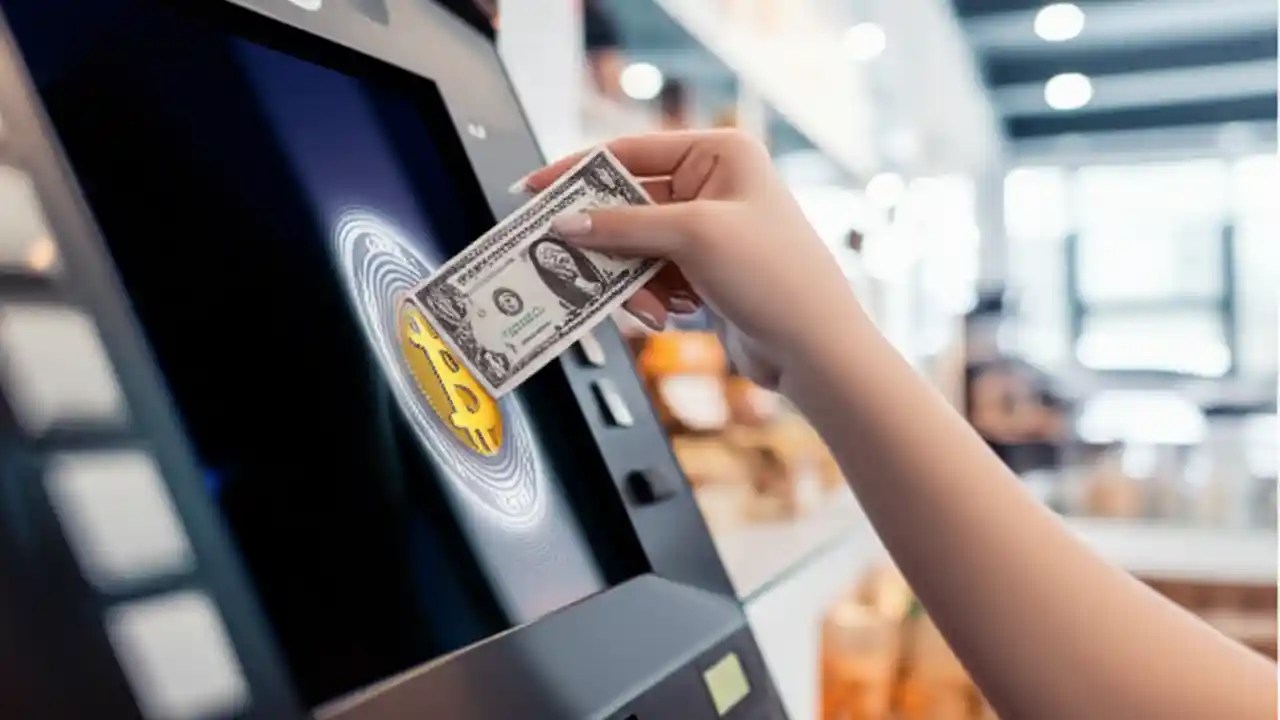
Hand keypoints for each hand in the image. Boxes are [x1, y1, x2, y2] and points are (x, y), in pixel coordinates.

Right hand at [522, 130, 864, 388]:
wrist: (815, 349)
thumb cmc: (774, 276)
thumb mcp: (694, 237)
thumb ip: (624, 227)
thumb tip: (567, 223)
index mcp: (721, 154)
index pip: (630, 152)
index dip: (578, 171)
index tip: (534, 190)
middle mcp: (714, 185)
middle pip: (628, 204)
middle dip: (607, 241)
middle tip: (565, 260)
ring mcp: (708, 231)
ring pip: (635, 247)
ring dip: (632, 279)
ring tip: (649, 307)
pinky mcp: (703, 272)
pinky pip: (651, 275)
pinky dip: (649, 296)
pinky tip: (668, 315)